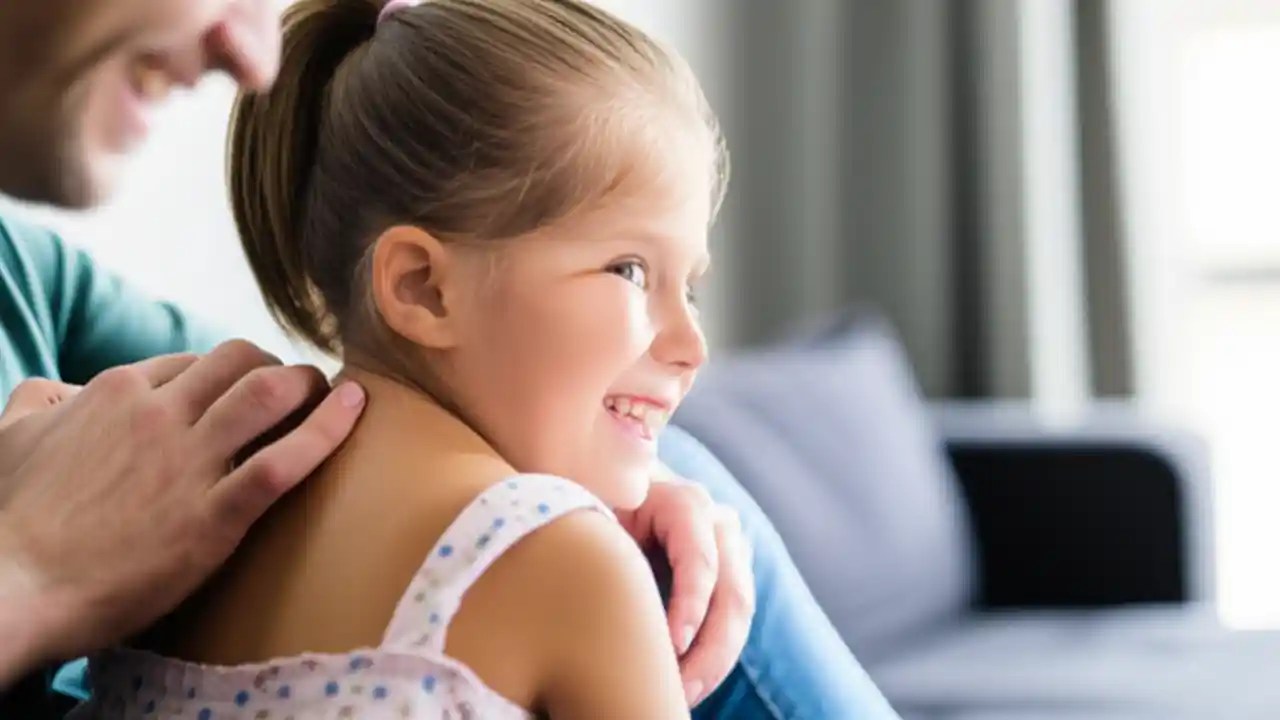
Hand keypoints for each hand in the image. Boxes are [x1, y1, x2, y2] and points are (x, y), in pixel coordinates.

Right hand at [0, 341, 363, 683]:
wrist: (12, 586)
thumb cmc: (8, 519)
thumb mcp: (11, 440)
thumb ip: (37, 405)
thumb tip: (49, 394)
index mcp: (117, 392)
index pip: (194, 361)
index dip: (230, 374)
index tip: (248, 392)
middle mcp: (159, 414)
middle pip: (242, 361)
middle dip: (280, 368)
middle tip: (301, 390)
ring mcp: (188, 462)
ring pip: (270, 394)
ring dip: (311, 388)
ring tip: (336, 397)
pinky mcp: (213, 516)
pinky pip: (284, 462)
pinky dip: (328, 431)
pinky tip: (355, 412)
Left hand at [615, 464, 755, 706]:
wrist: (610, 491)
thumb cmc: (593, 502)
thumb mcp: (592, 508)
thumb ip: (595, 529)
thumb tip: (587, 569)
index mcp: (684, 504)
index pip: (700, 560)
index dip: (691, 607)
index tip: (672, 647)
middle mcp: (717, 525)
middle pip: (733, 596)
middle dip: (709, 653)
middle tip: (677, 693)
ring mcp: (729, 552)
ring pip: (738, 617)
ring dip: (714, 664)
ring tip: (680, 697)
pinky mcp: (728, 577)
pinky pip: (730, 625)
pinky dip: (711, 659)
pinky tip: (686, 685)